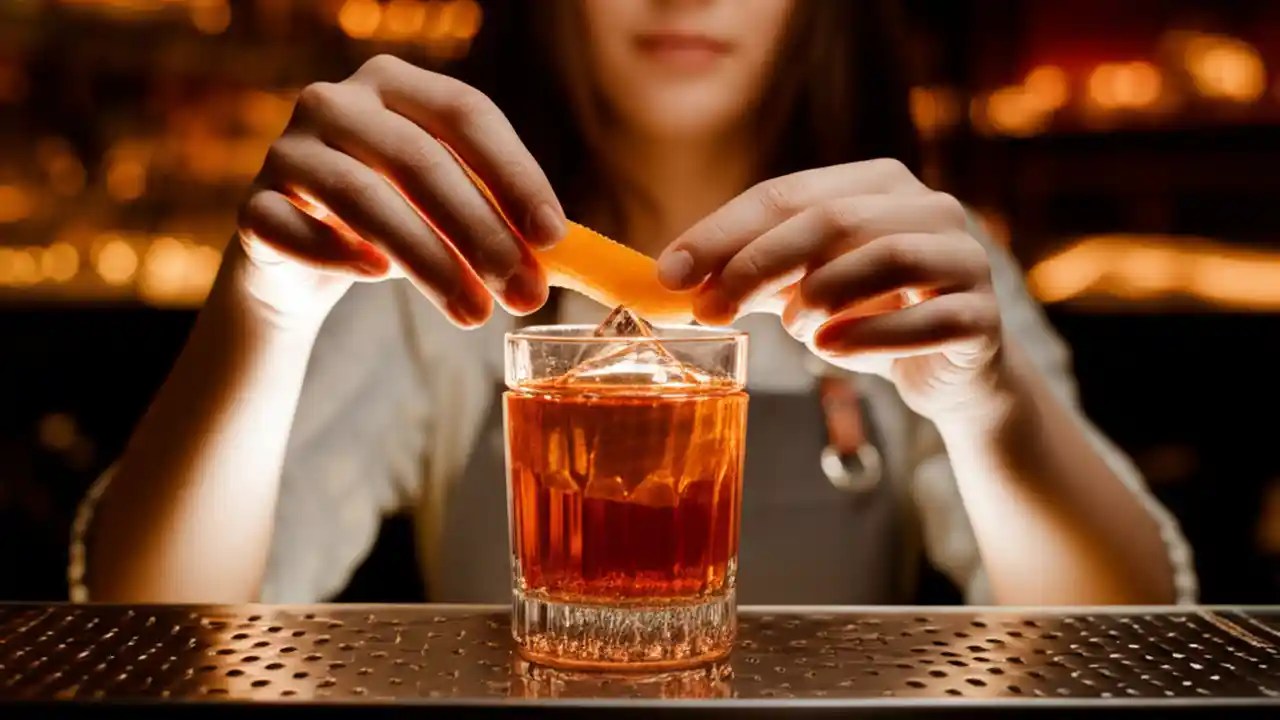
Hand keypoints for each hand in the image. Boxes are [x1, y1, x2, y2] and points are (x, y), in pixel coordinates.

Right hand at [234, 55, 565, 326]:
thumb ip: (502, 219)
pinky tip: (378, 276)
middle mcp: (336, 102)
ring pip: (364, 199)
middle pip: (419, 160)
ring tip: (474, 314)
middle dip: (481, 233)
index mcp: (396, 83)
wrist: (301, 257)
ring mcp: (287, 151)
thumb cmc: (396, 222)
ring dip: (428, 261)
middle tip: (523, 293)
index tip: (553, 237)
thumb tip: (570, 259)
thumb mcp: (450, 209)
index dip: (515, 174)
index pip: (465, 113)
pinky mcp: (253, 207)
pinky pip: (295, 230)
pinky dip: (340, 254)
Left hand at [657, 159, 1006, 422]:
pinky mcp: (984, 317)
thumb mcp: (803, 289)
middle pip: (833, 220)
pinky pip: (927, 319)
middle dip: (758, 263)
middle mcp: (929, 209)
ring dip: (822, 294)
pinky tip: (829, 349)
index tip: (669, 272)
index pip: (787, 194)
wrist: (950, 373)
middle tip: (709, 307)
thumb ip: (749, 276)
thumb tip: (675, 278)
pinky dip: (869, 335)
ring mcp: (964, 259)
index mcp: (879, 185)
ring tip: (791, 327)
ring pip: (887, 257)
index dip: (723, 231)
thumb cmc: (869, 319)